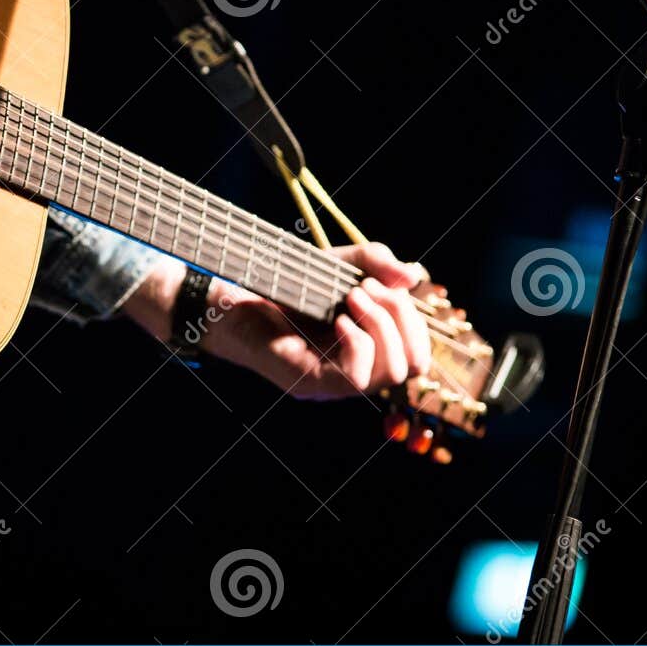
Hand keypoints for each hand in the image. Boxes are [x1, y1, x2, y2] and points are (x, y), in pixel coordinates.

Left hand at [123, 243, 431, 398]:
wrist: (227, 299)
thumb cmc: (282, 286)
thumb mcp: (335, 264)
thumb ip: (374, 262)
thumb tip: (415, 275)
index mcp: (367, 350)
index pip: (419, 352)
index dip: (416, 319)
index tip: (390, 284)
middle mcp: (356, 371)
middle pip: (414, 363)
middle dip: (401, 318)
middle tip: (368, 288)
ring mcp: (334, 382)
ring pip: (392, 372)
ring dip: (381, 327)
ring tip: (353, 297)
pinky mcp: (310, 383)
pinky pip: (356, 377)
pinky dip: (357, 342)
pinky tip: (338, 319)